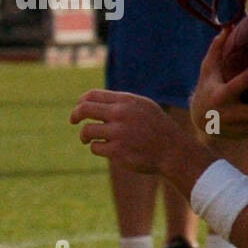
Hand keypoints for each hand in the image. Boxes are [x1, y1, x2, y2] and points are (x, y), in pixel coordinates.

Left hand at [71, 90, 191, 174]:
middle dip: (75, 115)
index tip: (79, 108)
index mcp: (127, 101)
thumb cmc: (158, 129)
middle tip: (73, 121)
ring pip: (87, 131)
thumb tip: (93, 101)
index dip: (81, 101)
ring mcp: (119, 133)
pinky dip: (97, 148)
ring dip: (84, 136)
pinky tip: (107, 149)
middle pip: (84, 110)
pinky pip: (95, 147)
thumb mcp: (144, 107)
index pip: (92, 95)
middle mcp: (121, 114)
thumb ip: (122, 103)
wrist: (174, 151)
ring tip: (87, 140)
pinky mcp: (117, 150)